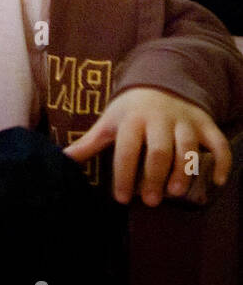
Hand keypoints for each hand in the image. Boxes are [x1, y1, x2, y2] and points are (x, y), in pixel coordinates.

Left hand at [63, 87, 231, 205]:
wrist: (160, 83)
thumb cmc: (129, 111)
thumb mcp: (108, 123)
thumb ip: (89, 143)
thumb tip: (62, 159)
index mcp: (132, 120)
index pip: (127, 149)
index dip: (123, 174)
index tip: (120, 198)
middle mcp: (160, 119)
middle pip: (159, 151)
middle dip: (153, 177)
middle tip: (150, 201)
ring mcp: (186, 121)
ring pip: (188, 147)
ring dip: (183, 171)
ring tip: (175, 193)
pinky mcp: (206, 124)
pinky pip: (218, 143)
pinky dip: (222, 162)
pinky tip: (218, 182)